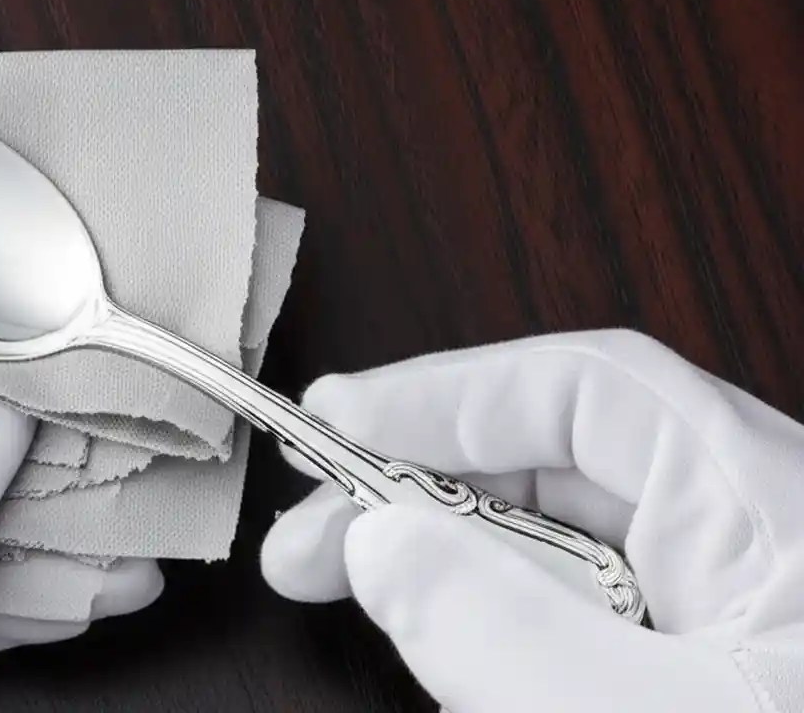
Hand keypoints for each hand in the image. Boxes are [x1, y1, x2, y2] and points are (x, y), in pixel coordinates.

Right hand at [261, 330, 802, 711]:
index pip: (595, 394)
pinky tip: (460, 665)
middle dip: (425, 489)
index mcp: (777, 513)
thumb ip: (496, 634)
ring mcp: (734, 615)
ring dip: (454, 567)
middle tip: (309, 543)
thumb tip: (376, 543)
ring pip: (565, 552)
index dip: (449, 392)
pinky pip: (586, 625)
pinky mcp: (708, 674)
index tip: (332, 426)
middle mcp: (759, 542)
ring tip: (356, 594)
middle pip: (568, 464)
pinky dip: (505, 636)